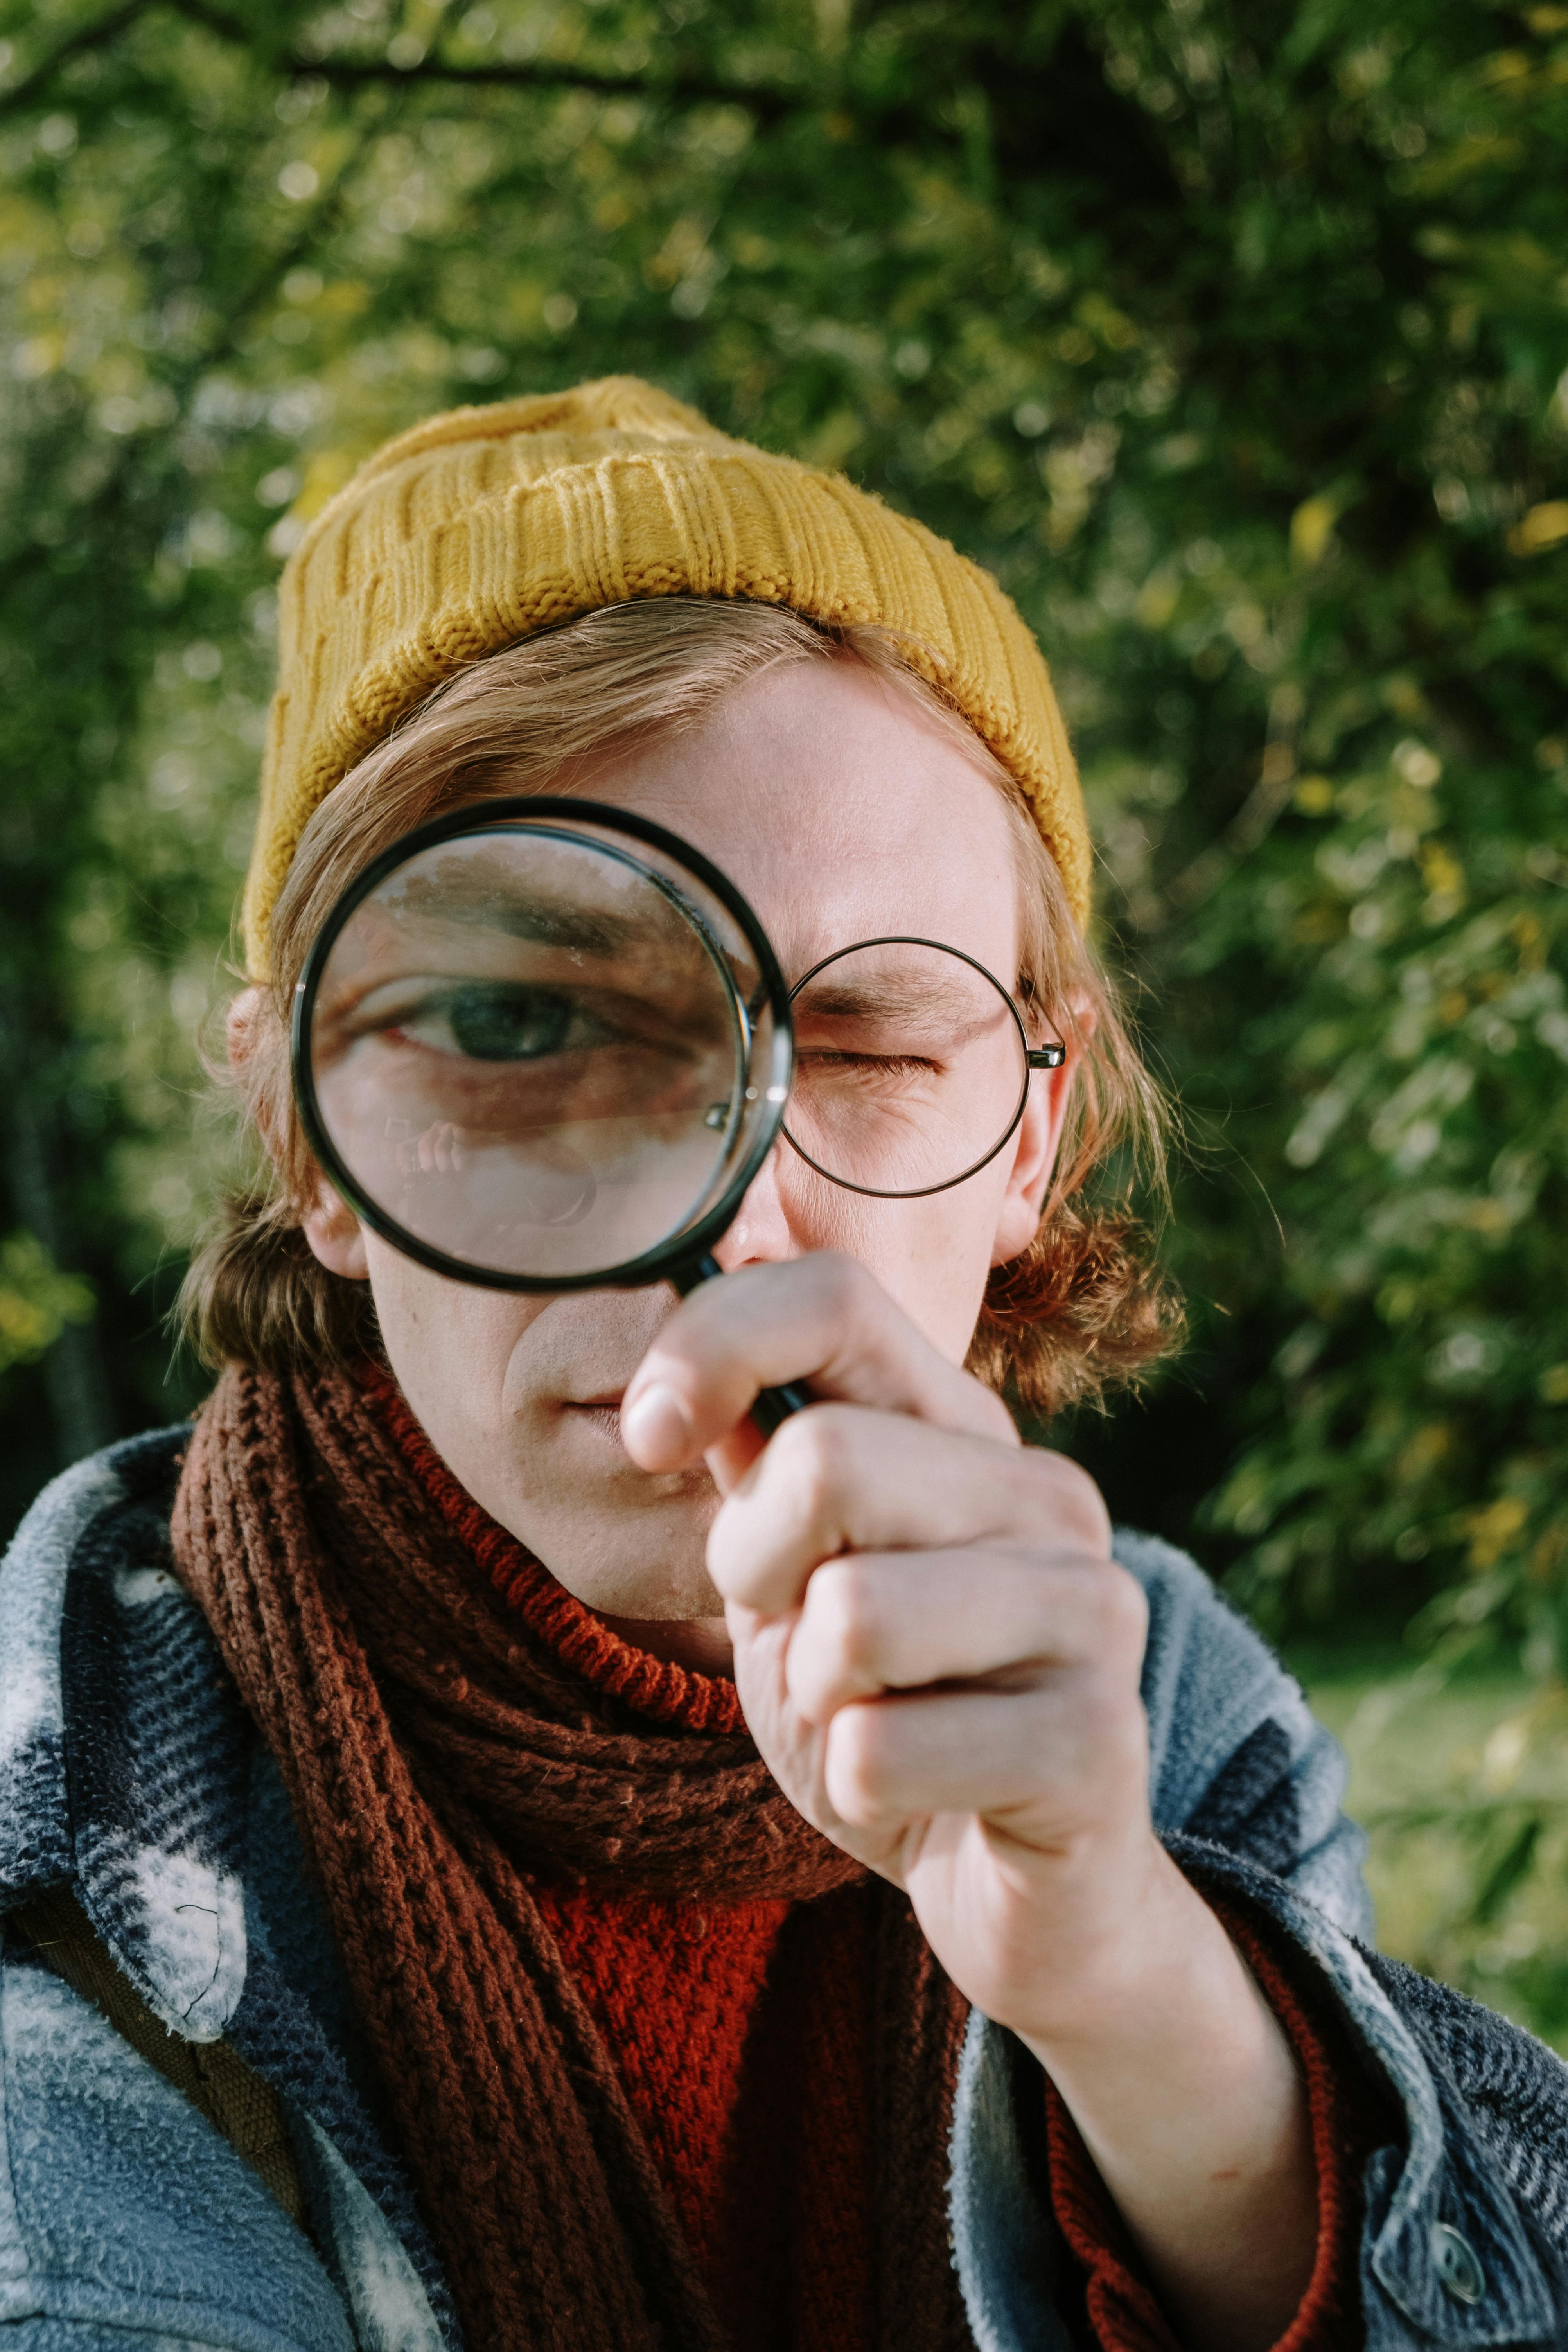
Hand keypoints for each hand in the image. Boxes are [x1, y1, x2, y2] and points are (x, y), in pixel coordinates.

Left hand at [618, 1251, 1164, 2045]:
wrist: (1010, 1888)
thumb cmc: (887, 1711)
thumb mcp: (791, 1571)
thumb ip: (752, 1459)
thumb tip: (677, 1367)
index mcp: (965, 1433)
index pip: (834, 1298)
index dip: (711, 1348)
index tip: (652, 1436)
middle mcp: (1046, 1495)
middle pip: (824, 1460)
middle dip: (757, 1568)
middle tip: (802, 1638)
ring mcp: (1091, 1611)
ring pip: (853, 1613)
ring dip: (814, 1691)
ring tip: (871, 1715)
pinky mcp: (1099, 1742)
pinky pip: (882, 1752)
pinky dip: (857, 1786)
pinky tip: (921, 1792)